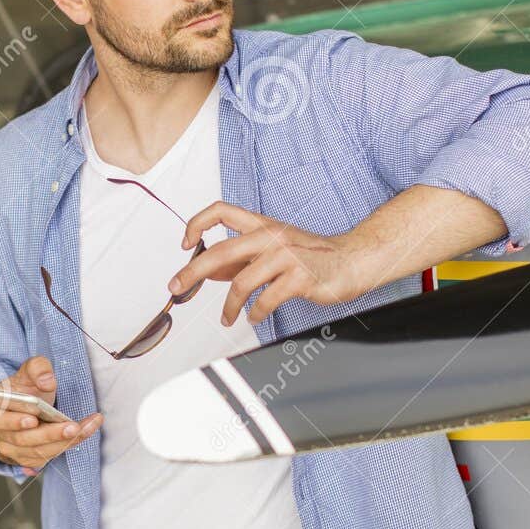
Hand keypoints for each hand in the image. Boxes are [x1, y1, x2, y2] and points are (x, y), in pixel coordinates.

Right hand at [0, 355, 100, 475]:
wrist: (14, 413)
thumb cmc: (19, 393)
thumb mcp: (24, 375)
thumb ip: (36, 369)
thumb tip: (47, 381)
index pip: (0, 420)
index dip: (15, 421)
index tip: (32, 419)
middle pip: (23, 439)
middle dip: (49, 434)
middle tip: (70, 427)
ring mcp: (13, 451)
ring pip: (38, 451)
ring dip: (63, 442)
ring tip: (82, 428)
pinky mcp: (28, 460)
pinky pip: (50, 456)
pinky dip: (70, 444)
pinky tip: (85, 430)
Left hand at [167, 202, 373, 325]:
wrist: (352, 260)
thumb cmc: (311, 255)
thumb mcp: (273, 249)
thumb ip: (242, 258)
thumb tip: (208, 271)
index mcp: (262, 225)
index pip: (221, 211)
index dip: (198, 223)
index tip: (185, 243)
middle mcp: (271, 236)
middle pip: (221, 251)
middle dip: (192, 271)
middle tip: (177, 287)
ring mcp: (285, 256)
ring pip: (241, 282)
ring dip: (228, 305)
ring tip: (226, 317)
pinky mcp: (298, 278)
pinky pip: (265, 299)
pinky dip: (254, 313)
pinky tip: (253, 317)